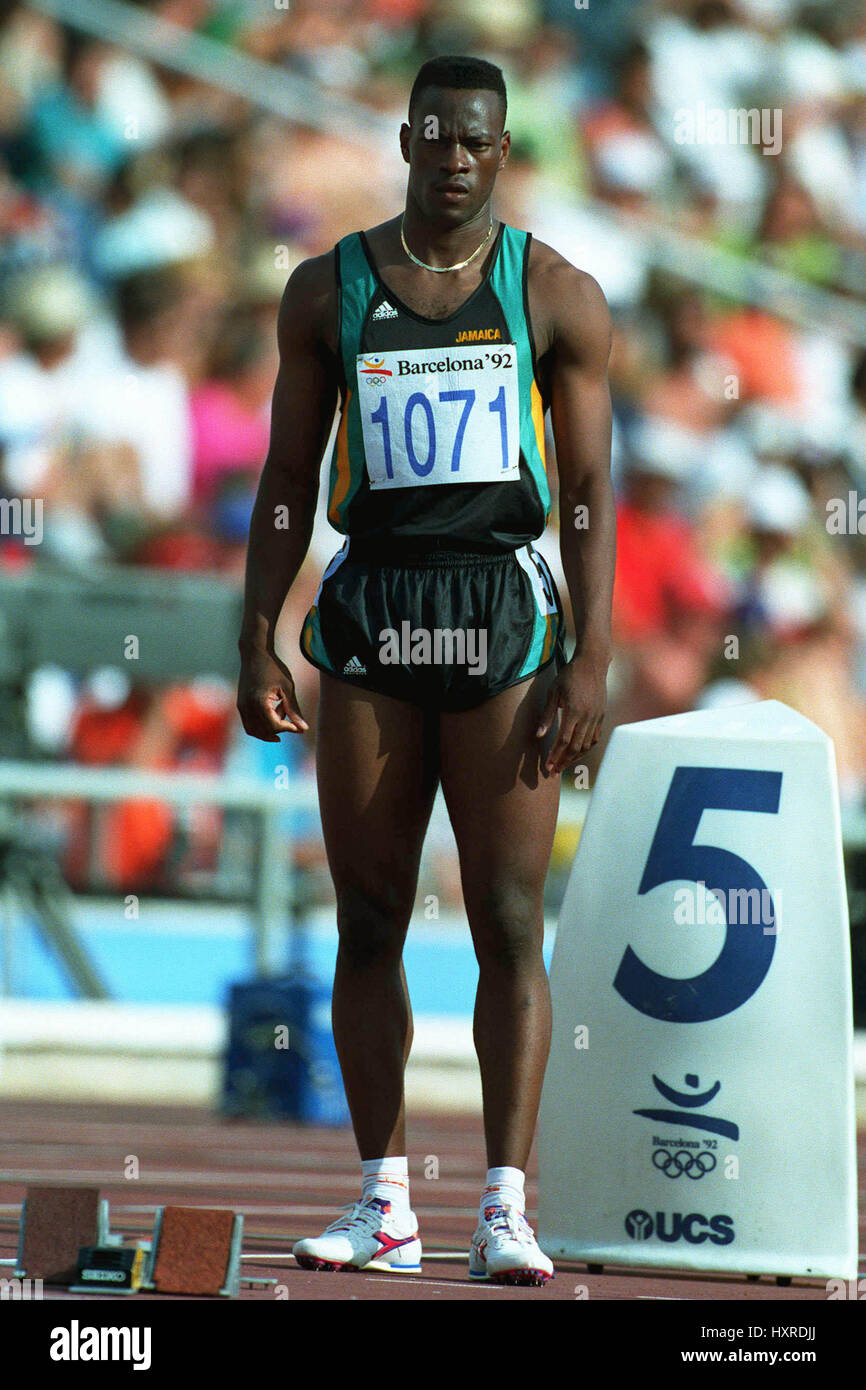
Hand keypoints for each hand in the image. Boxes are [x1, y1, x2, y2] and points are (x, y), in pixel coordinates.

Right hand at [237, 645, 307, 741]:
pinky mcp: (240, 705)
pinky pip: (249, 724)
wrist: (254, 653)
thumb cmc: (273, 668)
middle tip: (293, 723)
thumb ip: (294, 709)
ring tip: (283, 719)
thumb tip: (303, 729)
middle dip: (279, 730)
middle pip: (264, 731)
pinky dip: (261, 726)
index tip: (299, 726)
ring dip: (269, 731)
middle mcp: (247, 707)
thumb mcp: (287, 688)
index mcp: (259, 702)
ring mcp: (241, 706)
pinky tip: (274, 718)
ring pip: (254, 730)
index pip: (274, 725)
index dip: (288, 728)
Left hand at [536, 652, 608, 774]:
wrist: (591, 664)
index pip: (563, 741)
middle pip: (575, 747)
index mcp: (573, 711)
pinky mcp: (601, 716)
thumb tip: (539, 736)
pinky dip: (586, 748)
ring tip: (564, 765)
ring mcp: (596, 717)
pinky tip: (578, 752)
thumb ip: (547, 715)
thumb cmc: (569, 676)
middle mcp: (587, 717)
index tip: (548, 766)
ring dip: (575, 758)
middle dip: (564, 762)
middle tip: (554, 771)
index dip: (555, 755)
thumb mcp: (553, 692)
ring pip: (587, 745)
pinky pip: (595, 738)